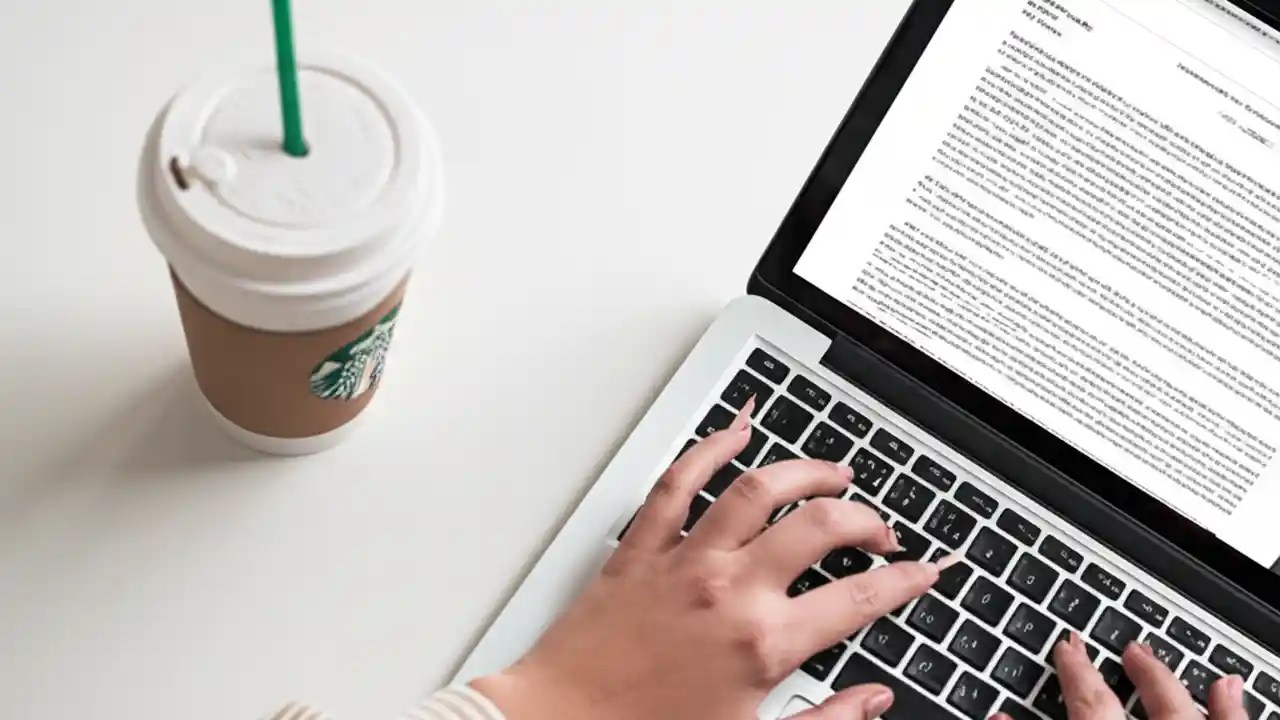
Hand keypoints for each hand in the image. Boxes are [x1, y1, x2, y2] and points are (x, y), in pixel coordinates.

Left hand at [474, 400, 944, 718]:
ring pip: (757, 489)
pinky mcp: (640, 549)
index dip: (906, 580)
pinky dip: (707, 449)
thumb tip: (872, 702)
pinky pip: (676, 483)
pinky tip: (732, 432)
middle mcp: (729, 590)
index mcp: (763, 644)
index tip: (923, 571)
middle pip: (819, 527)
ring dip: (804, 471)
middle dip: (866, 519)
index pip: (860, 598)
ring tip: (832, 472)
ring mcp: (683, 561)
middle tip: (881, 527)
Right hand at [991, 633, 1246, 719]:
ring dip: (1159, 679)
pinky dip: (1231, 709)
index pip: (1079, 708)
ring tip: (1142, 651)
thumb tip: (995, 717)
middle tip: (1076, 648)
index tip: (1057, 652)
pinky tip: (1228, 685)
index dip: (1064, 677)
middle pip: (1110, 709)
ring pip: (1176, 710)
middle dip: (1089, 676)